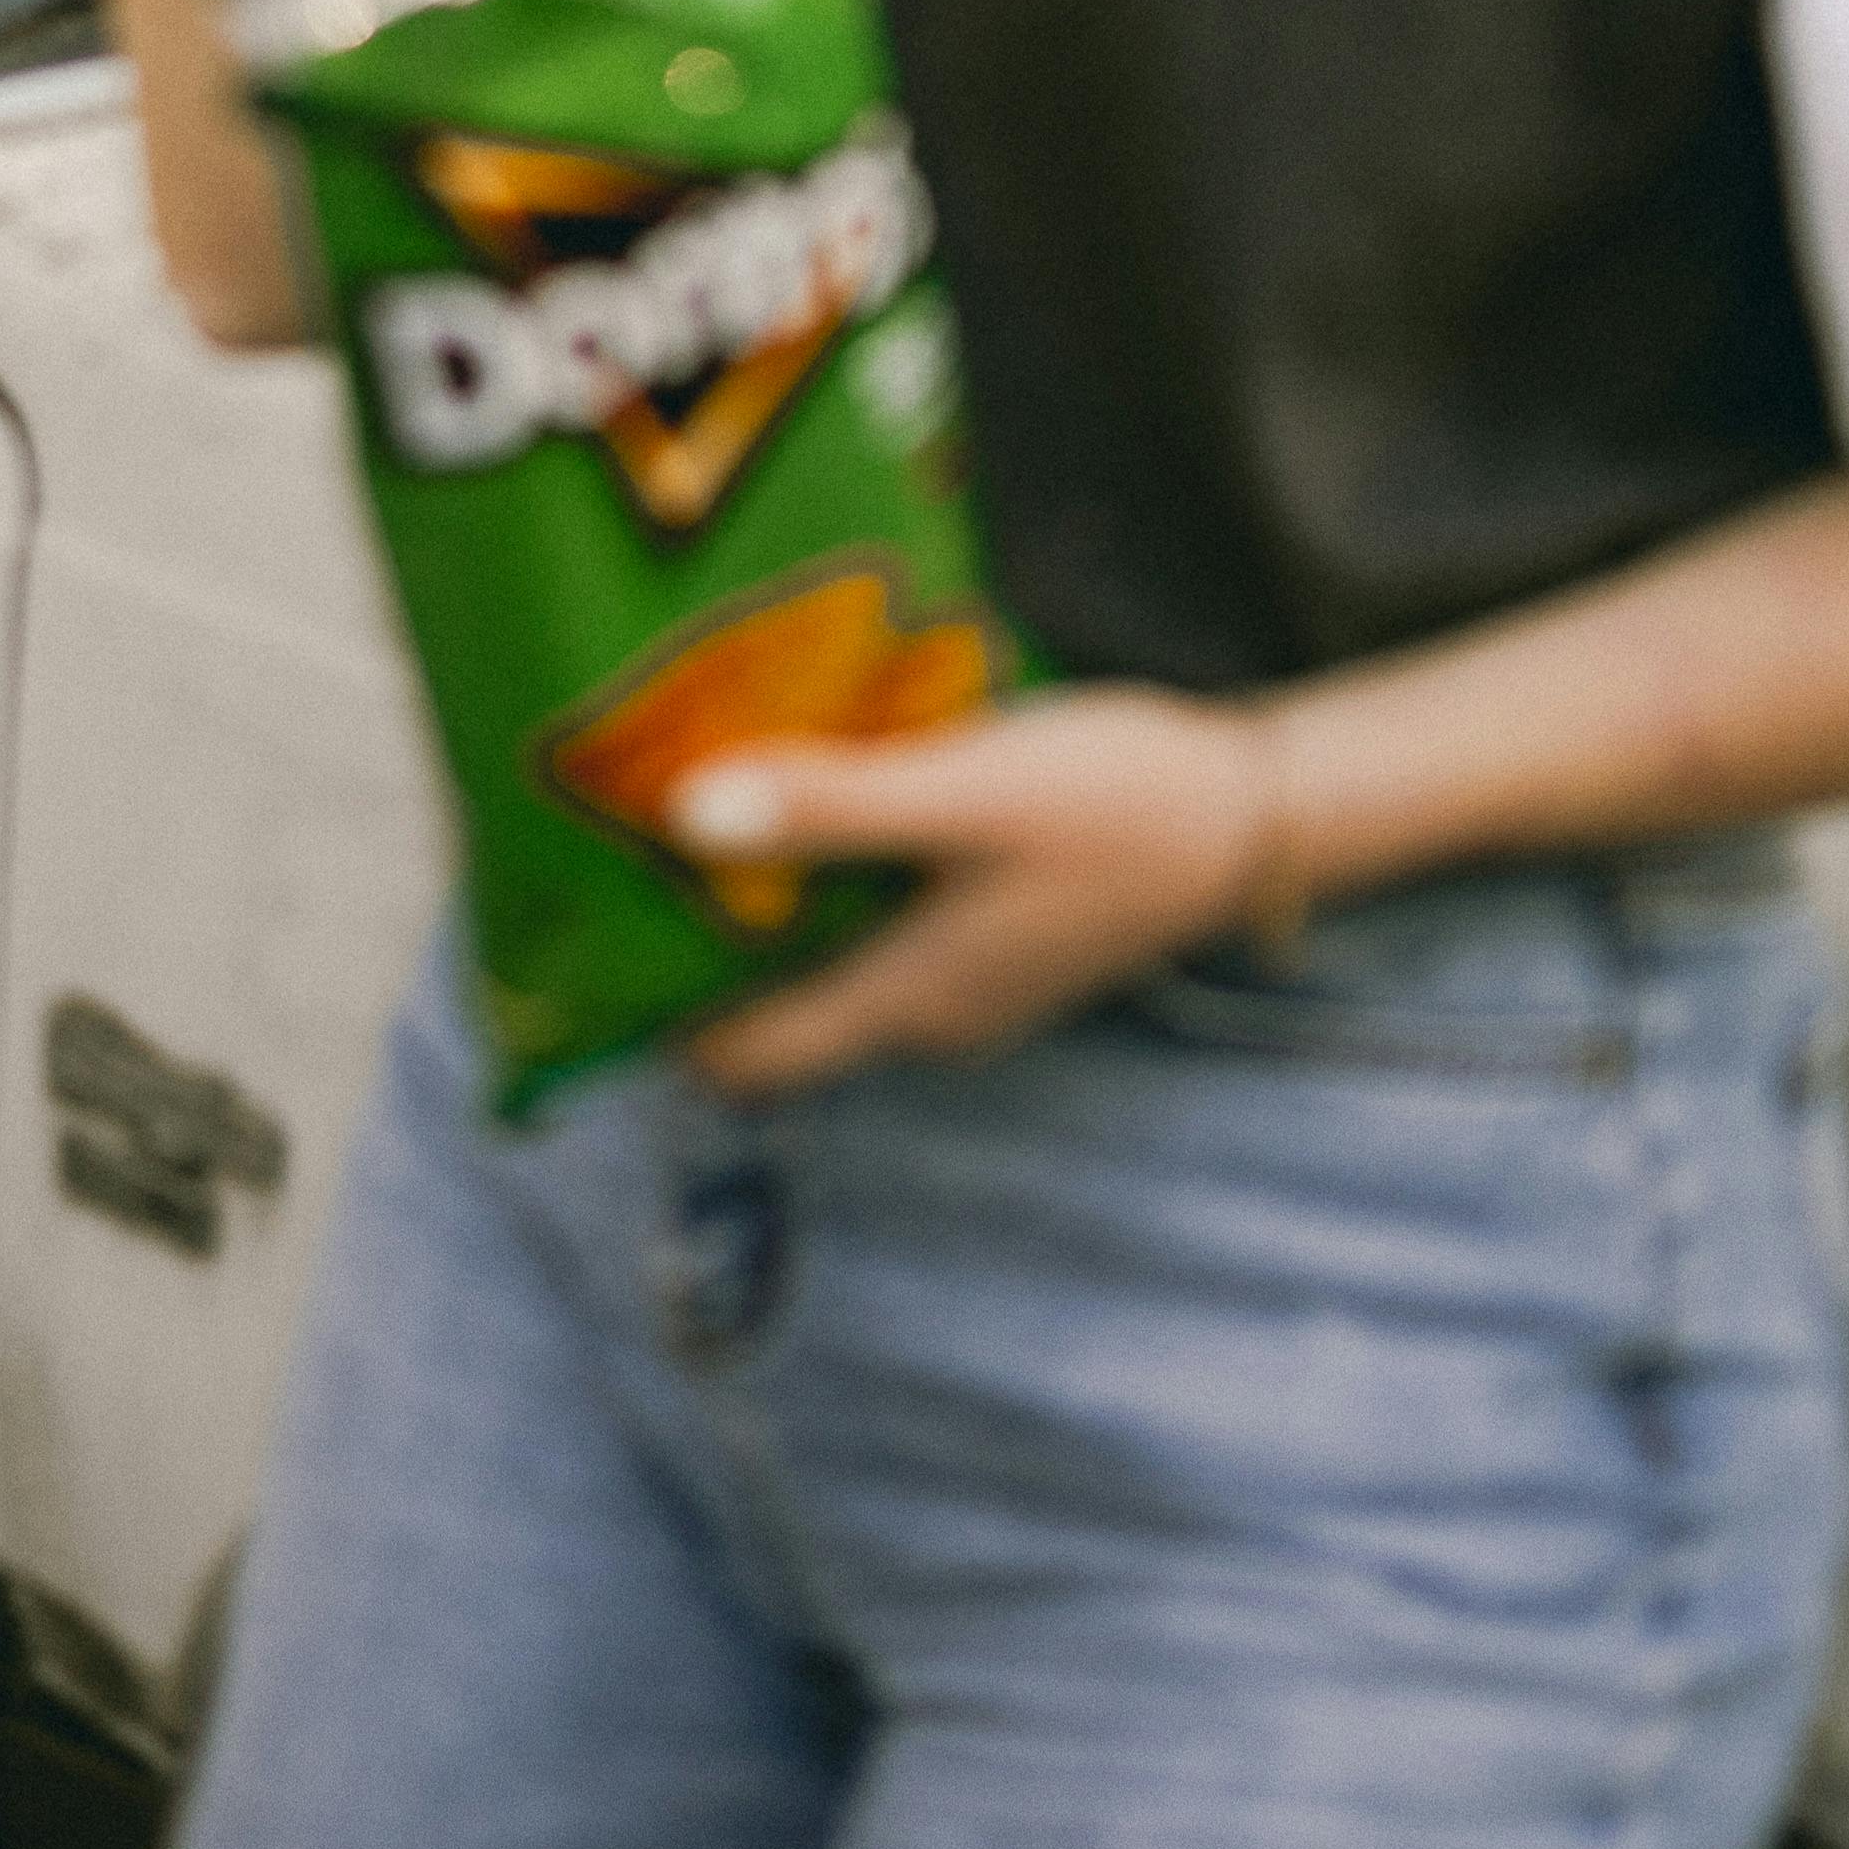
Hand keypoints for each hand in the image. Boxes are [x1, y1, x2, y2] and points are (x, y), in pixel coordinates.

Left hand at [668, 688, 1308, 1099]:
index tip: (589, 929)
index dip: (656, 1011)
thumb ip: (832, 809)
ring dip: (772, 903)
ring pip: (831, 963)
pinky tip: (821, 791)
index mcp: (906, 999)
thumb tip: (685, 821)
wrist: (1258, 814)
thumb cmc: (1114, 802)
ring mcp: (969, 982)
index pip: (742, 1056)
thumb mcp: (964, 792)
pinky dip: (837, 882)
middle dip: (702, 941)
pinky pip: (884, 929)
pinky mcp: (999, 936)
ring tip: (706, 798)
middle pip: (777, 1007)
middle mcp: (928, 1014)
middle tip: (625, 838)